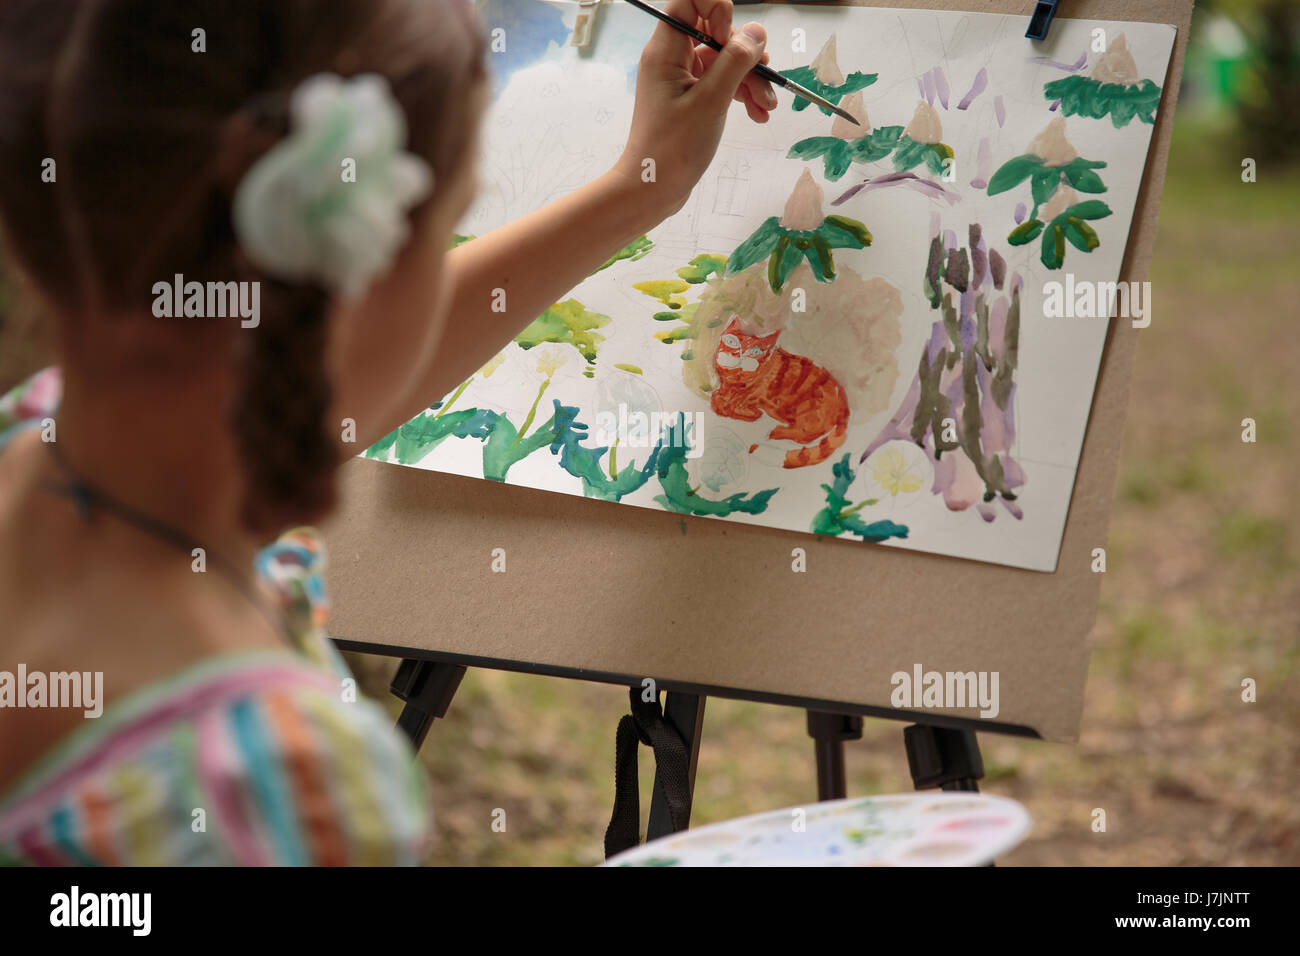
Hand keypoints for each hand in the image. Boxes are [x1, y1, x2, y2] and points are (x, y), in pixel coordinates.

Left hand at [612, 0, 772, 223]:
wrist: (652, 189)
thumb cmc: (673, 148)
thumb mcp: (711, 101)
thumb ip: (735, 61)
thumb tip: (757, 32)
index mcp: (665, 51)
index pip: (689, 2)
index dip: (716, 8)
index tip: (730, 37)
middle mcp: (671, 59)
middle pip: (715, 32)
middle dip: (745, 54)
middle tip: (763, 81)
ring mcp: (680, 80)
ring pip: (723, 61)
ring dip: (750, 79)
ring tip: (767, 106)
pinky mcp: (689, 99)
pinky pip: (720, 83)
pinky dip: (741, 94)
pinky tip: (758, 114)